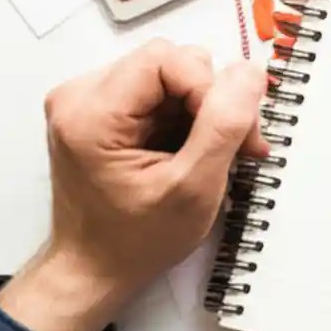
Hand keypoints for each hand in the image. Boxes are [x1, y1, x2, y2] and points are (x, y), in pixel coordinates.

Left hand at [0, 40, 267, 330]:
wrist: (96, 270)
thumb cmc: (134, 242)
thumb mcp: (193, 188)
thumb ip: (224, 125)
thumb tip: (250, 74)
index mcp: (91, 115)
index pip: (167, 60)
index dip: (210, 88)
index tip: (230, 131)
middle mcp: (81, 98)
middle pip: (170, 62)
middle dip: (213, 99)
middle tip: (235, 145)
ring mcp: (90, 103)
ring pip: (171, 75)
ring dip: (205, 109)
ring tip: (217, 153)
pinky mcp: (104, 112)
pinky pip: (161, 92)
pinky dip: (189, 117)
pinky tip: (197, 150)